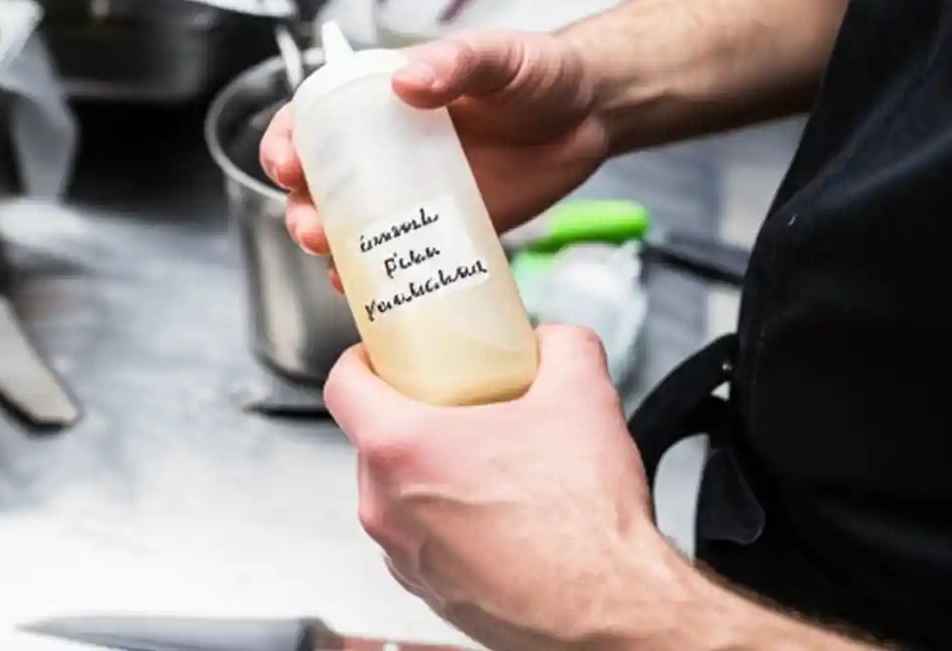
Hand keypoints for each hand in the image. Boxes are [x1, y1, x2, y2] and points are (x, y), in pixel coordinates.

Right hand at [260, 32, 608, 270]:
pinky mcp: (446, 233)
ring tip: (334, 261)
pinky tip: (373, 291)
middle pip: (320, 186)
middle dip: (302, 211)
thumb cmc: (540, 73)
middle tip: (311, 228)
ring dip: (332, 250)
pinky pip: (403, 262)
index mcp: (384, 103)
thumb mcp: (498, 55)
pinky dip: (381, 280)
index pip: (316, 120)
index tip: (285, 165)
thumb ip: (456, 61)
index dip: (286, 142)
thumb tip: (407, 81)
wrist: (592, 116)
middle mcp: (388, 153)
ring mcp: (414, 197)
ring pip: (353, 230)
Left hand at [325, 324, 677, 649]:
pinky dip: (446, 519)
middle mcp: (386, 507)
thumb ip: (563, 345)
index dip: (362, 358)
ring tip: (487, 461)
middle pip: (372, 439)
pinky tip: (499, 512)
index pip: (341, 385)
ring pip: (396, 492)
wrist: (609, 610)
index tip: (383, 355)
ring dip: (429, 471)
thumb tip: (554, 340)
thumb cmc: (582, 522)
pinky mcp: (427, 591)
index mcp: (400, 449)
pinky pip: (420, 538)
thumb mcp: (583, 395)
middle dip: (411, 415)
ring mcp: (402, 555)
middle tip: (457, 403)